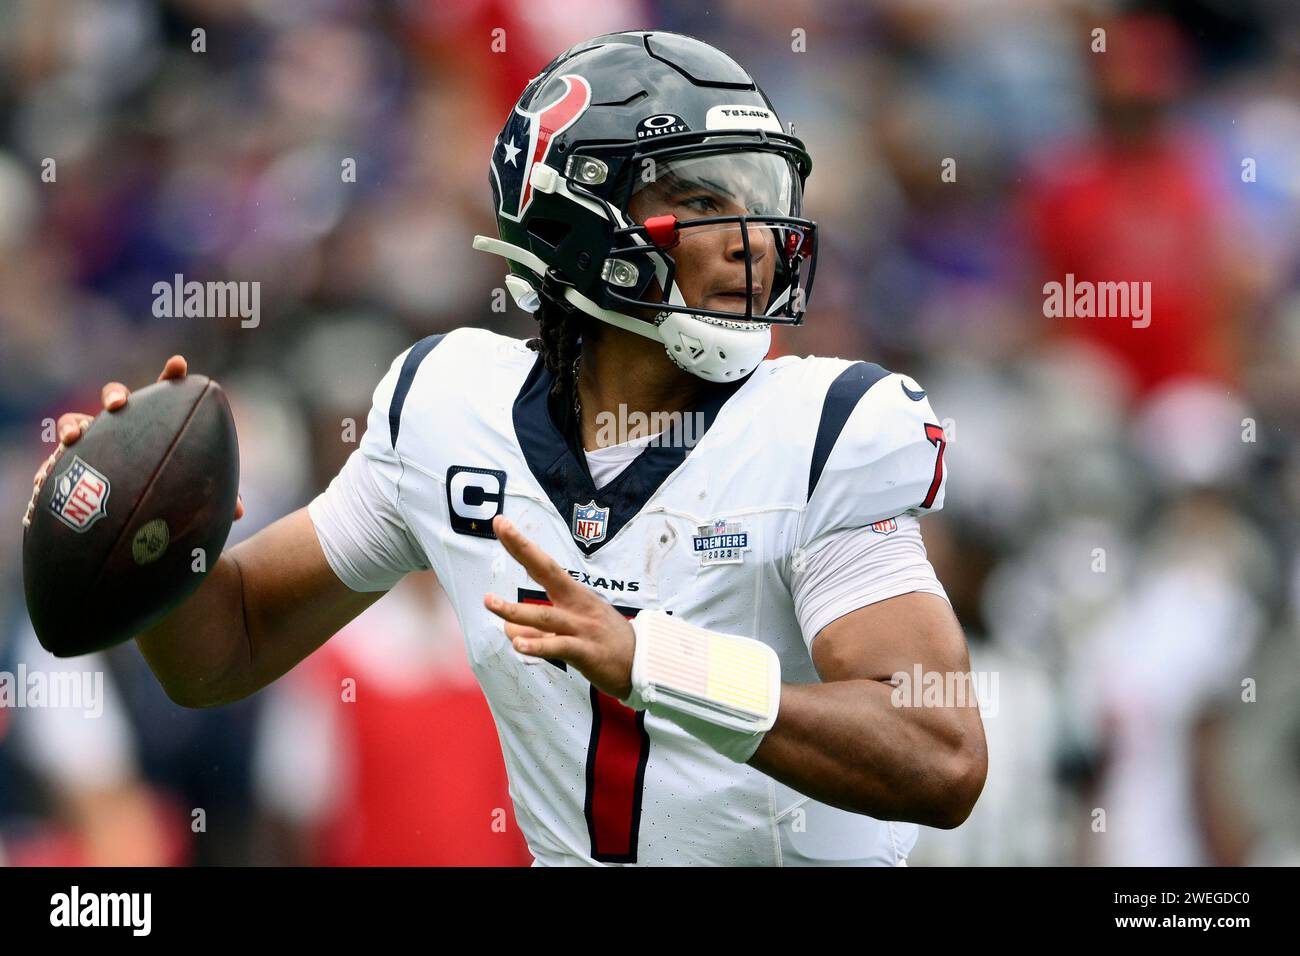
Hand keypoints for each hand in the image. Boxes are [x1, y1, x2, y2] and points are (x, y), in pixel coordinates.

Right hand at [26, 355, 243, 525]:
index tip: (179, 365)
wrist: (135, 521)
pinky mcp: (74, 466)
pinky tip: (47, 473)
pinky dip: (53, 461)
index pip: (165, 395)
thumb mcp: (193, 496)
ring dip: (74, 424)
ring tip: (74, 436)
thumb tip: (237, 511)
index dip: (171, 377)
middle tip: (117, 405)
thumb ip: (214, 498)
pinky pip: (57, 459)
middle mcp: (123, 429)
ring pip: (79, 422)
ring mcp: (96, 444)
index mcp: (155, 426)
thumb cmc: (169, 499)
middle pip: (114, 399)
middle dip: (113, 395)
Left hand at [483, 514, 635, 699]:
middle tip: (500, 528)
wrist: (644, 662)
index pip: (544, 564)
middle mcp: (577, 605)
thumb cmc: (606, 642)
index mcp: (574, 595)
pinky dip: (538, 646)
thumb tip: (509, 629)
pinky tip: (518, 645)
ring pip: (545, 616)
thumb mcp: (572, 630)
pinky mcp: (587, 652)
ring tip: (491, 602)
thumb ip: (538, 630)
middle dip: (523, 550)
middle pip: (547, 572)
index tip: (501, 524)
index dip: (522, 545)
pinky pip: (559, 647)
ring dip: (515, 610)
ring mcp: (582, 628)